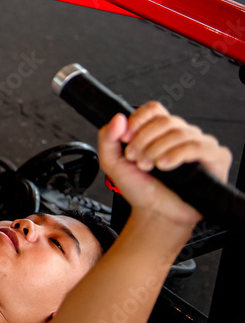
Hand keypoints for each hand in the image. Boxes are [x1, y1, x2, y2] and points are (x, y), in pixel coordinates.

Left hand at [98, 101, 231, 226]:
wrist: (154, 213)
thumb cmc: (140, 188)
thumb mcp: (112, 162)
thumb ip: (108, 138)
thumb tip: (118, 117)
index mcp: (160, 131)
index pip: (154, 109)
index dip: (138, 120)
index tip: (126, 138)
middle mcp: (181, 134)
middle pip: (165, 120)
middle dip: (143, 140)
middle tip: (135, 158)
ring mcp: (199, 144)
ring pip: (179, 132)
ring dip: (157, 149)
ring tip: (148, 166)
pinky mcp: (215, 158)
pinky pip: (198, 146)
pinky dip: (176, 154)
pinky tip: (164, 165)